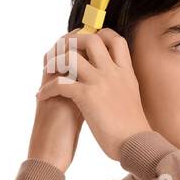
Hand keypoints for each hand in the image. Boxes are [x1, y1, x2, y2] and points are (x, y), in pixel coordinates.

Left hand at [34, 28, 151, 161]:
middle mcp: (114, 73)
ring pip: (71, 57)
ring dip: (54, 62)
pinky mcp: (88, 97)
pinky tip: (42, 96)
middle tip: (61, 53)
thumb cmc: (134, 128)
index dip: (98, 35)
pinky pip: (60, 84)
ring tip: (47, 71)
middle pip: (91, 39)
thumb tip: (114, 79)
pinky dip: (47, 88)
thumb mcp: (132, 97)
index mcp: (126, 72)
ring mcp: (100, 83)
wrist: (137, 144)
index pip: (115, 39)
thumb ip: (122, 83)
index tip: (85, 43)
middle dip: (71, 42)